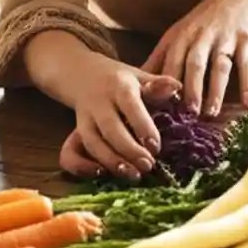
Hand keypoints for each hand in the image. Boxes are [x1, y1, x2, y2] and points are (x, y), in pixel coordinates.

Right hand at [58, 54, 180, 180]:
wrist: (80, 72)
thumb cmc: (118, 78)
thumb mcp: (138, 75)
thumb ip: (157, 85)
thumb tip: (177, 87)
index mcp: (119, 87)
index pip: (130, 106)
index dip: (143, 127)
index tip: (156, 147)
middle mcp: (99, 103)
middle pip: (110, 128)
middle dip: (129, 150)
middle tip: (148, 166)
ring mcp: (84, 118)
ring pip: (93, 143)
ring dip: (112, 161)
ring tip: (133, 175)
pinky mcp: (75, 132)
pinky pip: (70, 152)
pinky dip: (83, 166)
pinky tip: (102, 173)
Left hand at [143, 0, 247, 117]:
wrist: (236, 2)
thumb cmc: (200, 27)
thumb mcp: (176, 38)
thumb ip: (157, 62)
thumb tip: (134, 88)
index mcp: (181, 37)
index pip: (171, 60)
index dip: (167, 81)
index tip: (162, 105)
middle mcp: (202, 37)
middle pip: (195, 63)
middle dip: (192, 87)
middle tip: (188, 113)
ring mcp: (225, 39)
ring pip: (220, 66)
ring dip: (217, 89)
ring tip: (212, 112)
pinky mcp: (245, 42)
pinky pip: (246, 65)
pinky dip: (247, 84)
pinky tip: (246, 104)